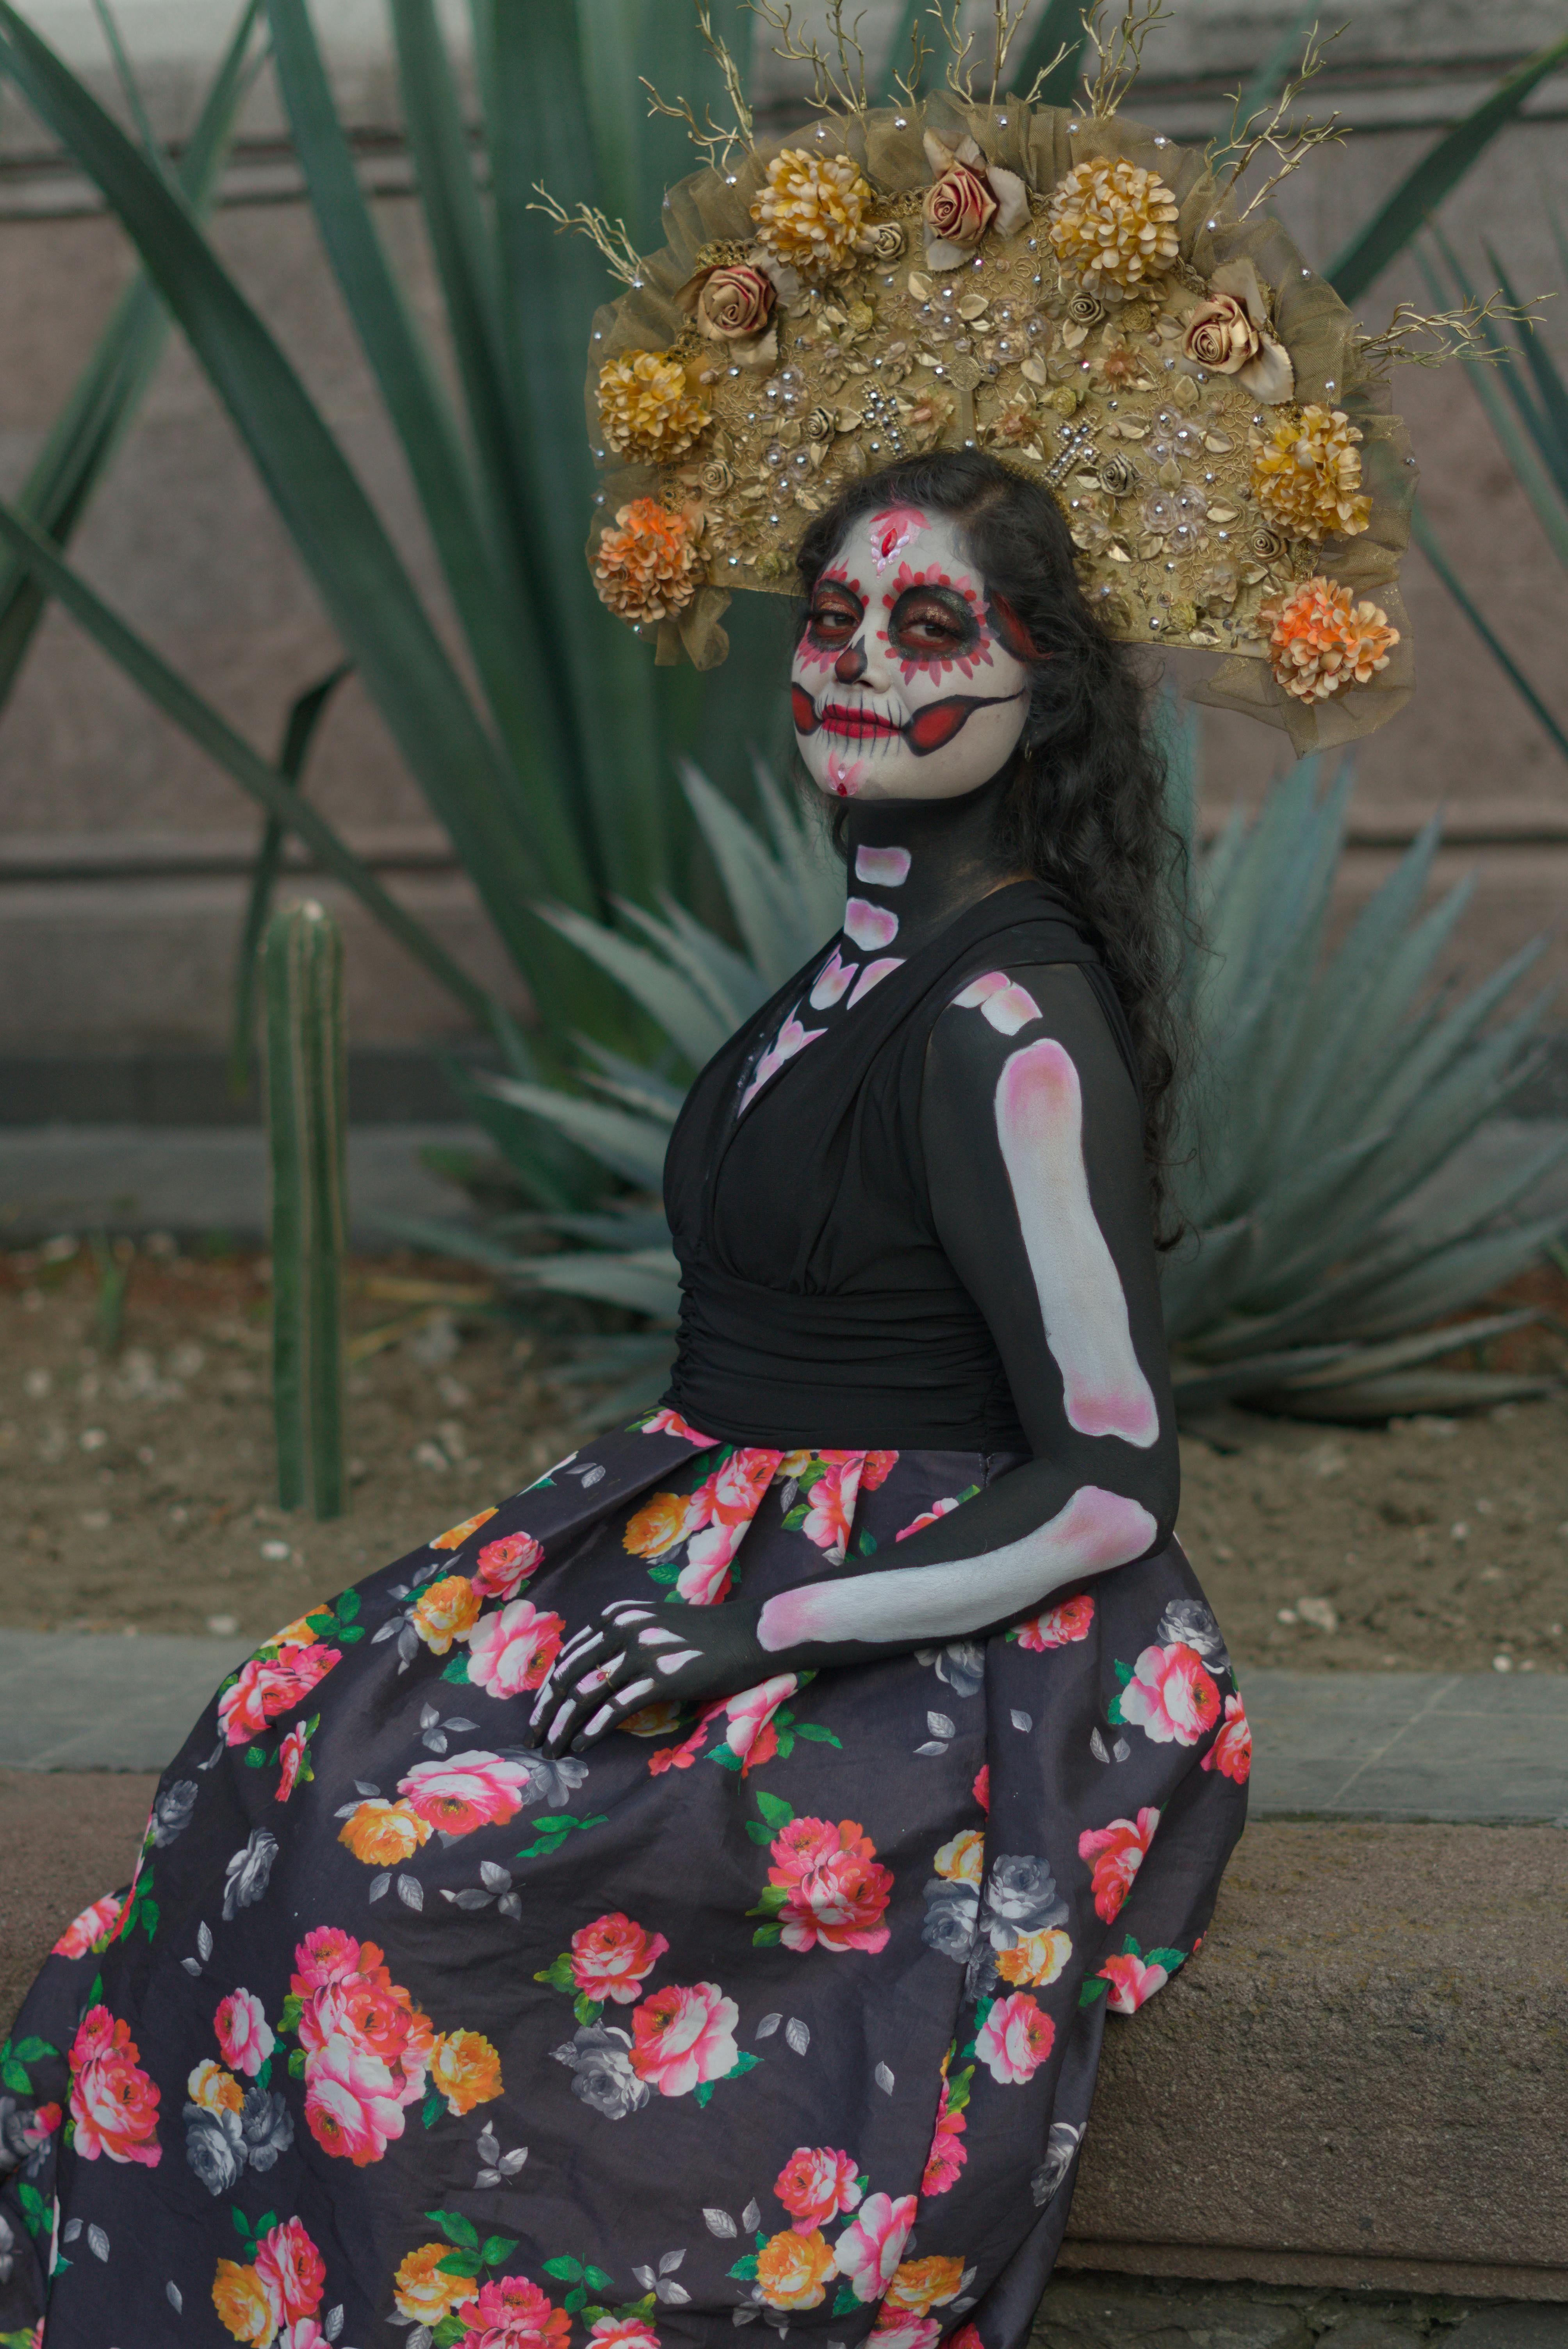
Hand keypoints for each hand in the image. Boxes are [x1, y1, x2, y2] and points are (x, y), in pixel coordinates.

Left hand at [524, 1598, 767, 1756]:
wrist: (750, 1634)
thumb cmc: (704, 1635)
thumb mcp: (653, 1625)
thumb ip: (620, 1641)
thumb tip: (587, 1675)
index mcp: (618, 1614)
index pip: (569, 1656)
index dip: (548, 1689)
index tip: (537, 1715)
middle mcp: (624, 1628)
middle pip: (570, 1675)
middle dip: (546, 1712)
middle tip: (532, 1739)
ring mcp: (643, 1651)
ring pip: (587, 1694)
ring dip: (563, 1726)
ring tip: (551, 1751)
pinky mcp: (663, 1677)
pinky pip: (616, 1708)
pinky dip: (593, 1730)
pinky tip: (581, 1746)